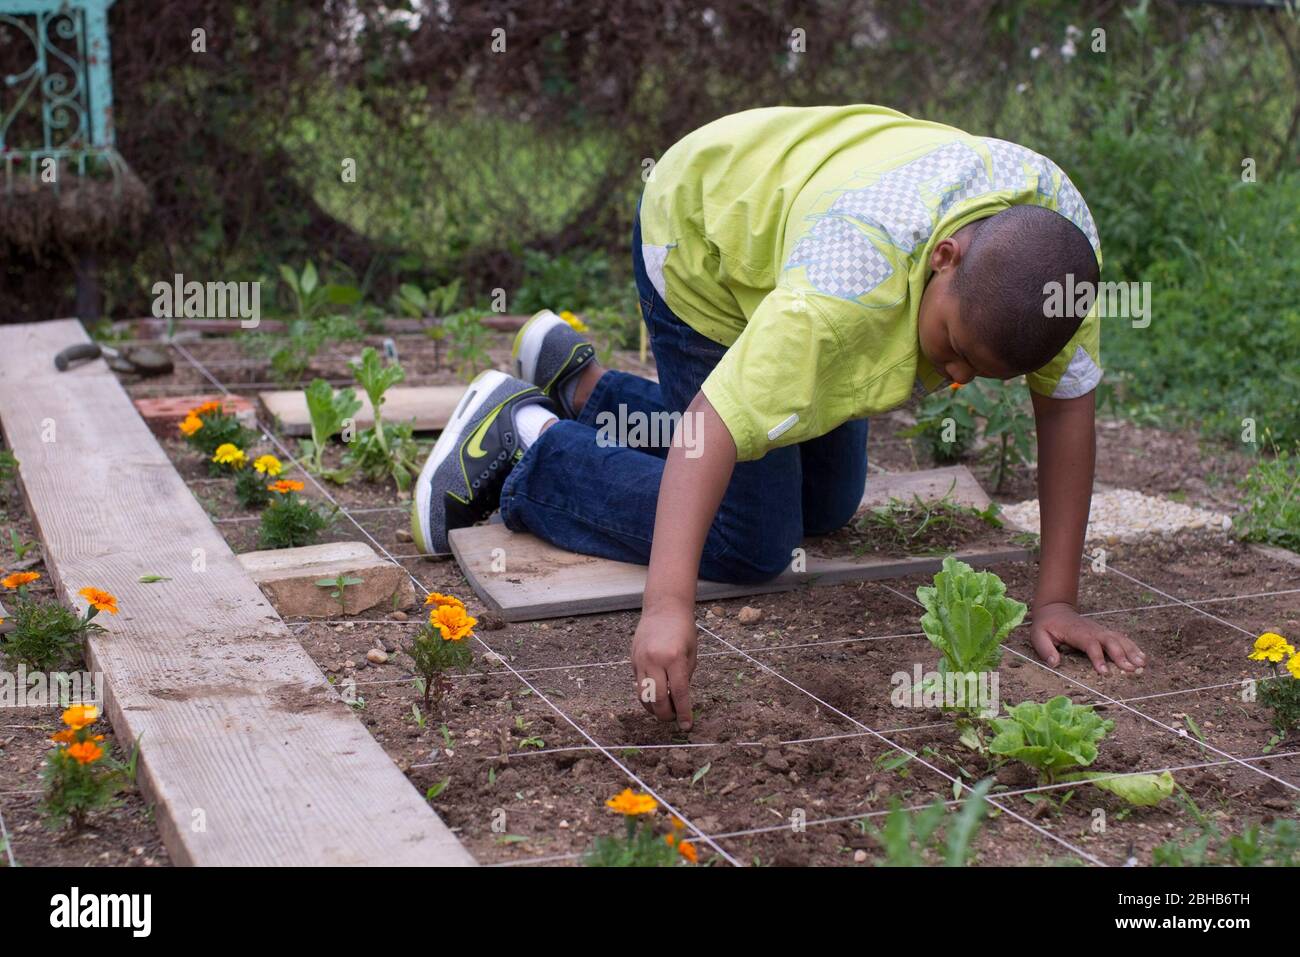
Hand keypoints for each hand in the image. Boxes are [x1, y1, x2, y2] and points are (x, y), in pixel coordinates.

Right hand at [631, 604, 698, 729]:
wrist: (663, 608)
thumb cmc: (683, 630)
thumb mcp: (691, 654)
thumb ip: (684, 677)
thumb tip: (679, 702)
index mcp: (675, 658)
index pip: (679, 693)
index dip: (683, 712)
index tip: (687, 725)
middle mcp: (655, 660)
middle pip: (657, 698)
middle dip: (665, 714)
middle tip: (673, 719)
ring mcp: (641, 660)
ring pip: (643, 695)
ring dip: (653, 708)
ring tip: (663, 711)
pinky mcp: (633, 660)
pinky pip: (638, 684)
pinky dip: (646, 694)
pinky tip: (654, 696)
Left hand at [1030, 601, 1146, 674]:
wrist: (1054, 609)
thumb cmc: (1046, 625)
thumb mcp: (1038, 635)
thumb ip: (1045, 648)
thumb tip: (1054, 663)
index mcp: (1076, 632)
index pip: (1090, 645)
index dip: (1098, 658)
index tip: (1105, 672)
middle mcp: (1092, 630)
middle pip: (1109, 641)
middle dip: (1121, 655)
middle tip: (1132, 669)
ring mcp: (1100, 630)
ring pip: (1119, 639)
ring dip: (1131, 651)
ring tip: (1142, 664)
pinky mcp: (1104, 632)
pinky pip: (1121, 638)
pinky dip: (1132, 647)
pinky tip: (1142, 657)